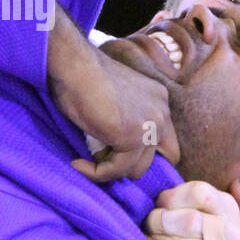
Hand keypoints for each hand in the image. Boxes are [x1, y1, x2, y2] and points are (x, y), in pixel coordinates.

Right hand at [48, 6, 179, 181]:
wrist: (73, 66)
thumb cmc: (82, 77)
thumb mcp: (115, 101)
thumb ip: (126, 121)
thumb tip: (115, 152)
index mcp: (158, 99)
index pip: (165, 139)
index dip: (143, 151)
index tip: (114, 153)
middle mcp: (162, 110)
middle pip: (165, 157)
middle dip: (133, 163)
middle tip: (103, 159)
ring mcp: (150, 124)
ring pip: (137, 169)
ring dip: (111, 169)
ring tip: (86, 160)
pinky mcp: (131, 137)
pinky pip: (115, 170)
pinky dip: (95, 173)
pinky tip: (77, 164)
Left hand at [146, 181, 239, 239]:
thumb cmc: (210, 237)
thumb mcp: (208, 211)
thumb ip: (186, 201)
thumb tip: (152, 200)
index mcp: (228, 210)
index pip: (201, 194)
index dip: (173, 197)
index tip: (160, 203)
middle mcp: (231, 236)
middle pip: (192, 221)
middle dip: (161, 220)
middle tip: (149, 223)